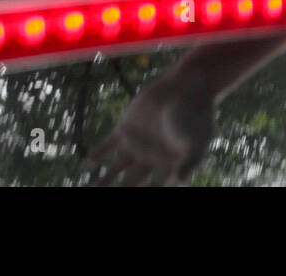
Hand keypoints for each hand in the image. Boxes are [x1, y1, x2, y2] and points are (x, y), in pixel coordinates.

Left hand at [88, 72, 213, 185]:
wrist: (186, 86)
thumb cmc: (197, 116)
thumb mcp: (197, 140)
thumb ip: (189, 161)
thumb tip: (181, 180)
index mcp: (168, 166)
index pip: (152, 189)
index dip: (144, 194)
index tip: (138, 195)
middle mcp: (150, 159)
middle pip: (130, 184)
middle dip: (119, 192)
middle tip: (105, 200)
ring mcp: (137, 144)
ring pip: (115, 169)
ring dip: (104, 181)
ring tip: (93, 188)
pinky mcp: (125, 129)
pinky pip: (107, 146)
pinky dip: (97, 155)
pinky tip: (88, 165)